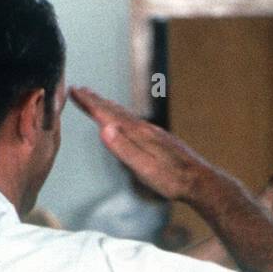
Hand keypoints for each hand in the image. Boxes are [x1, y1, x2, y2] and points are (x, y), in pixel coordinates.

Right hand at [70, 86, 211, 200]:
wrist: (200, 182)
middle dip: (95, 101)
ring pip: (125, 115)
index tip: (72, 90)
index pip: (107, 115)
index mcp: (137, 134)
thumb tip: (103, 128)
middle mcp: (144, 129)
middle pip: (115, 111)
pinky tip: (126, 121)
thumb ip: (124, 149)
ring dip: (109, 106)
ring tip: (98, 100)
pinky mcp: (160, 140)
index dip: (88, 104)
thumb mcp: (144, 168)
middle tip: (78, 89)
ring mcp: (153, 133)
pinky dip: (123, 116)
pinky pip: (135, 122)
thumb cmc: (171, 180)